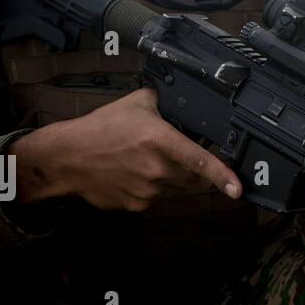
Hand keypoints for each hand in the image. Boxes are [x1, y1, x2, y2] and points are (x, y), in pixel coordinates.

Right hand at [9, 87, 241, 210]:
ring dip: (173, 177)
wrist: (67, 158)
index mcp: (160, 141)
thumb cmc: (99, 129)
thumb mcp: (137, 103)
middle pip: (193, 177)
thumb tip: (186, 99)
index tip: (238, 189)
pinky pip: (157, 197)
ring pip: (177, 188)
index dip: (222, 175)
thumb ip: (166, 101)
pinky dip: (155, 187)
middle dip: (196, 169)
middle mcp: (155, 169)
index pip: (199, 161)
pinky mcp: (136, 204)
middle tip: (179, 155)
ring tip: (148, 160)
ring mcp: (146, 190)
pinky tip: (136, 172)